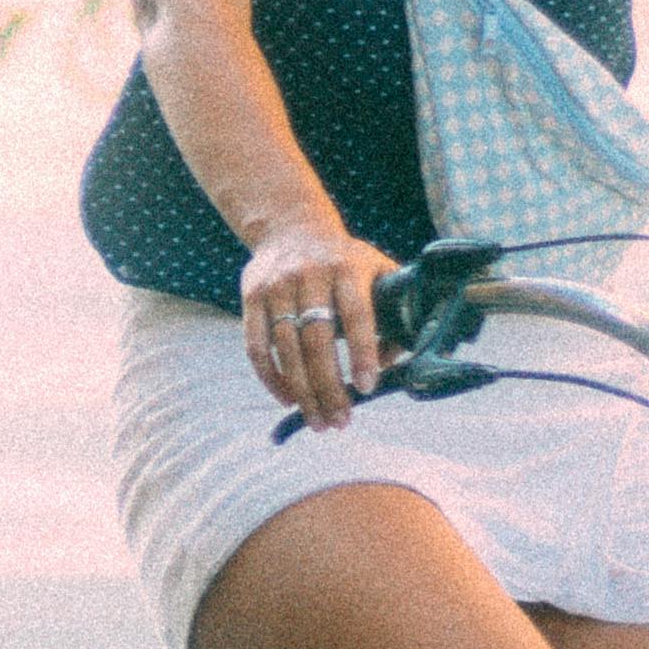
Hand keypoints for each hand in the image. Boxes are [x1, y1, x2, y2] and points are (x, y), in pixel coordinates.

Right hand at [234, 211, 393, 427]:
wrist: (291, 226)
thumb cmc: (344, 260)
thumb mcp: (375, 269)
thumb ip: (394, 309)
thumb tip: (396, 359)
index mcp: (347, 268)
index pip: (356, 314)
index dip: (362, 352)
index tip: (367, 387)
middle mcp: (310, 275)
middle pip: (318, 340)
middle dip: (329, 386)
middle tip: (341, 421)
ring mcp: (277, 286)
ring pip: (287, 349)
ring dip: (303, 391)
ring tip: (319, 421)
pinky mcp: (252, 297)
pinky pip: (257, 346)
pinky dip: (271, 378)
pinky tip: (287, 399)